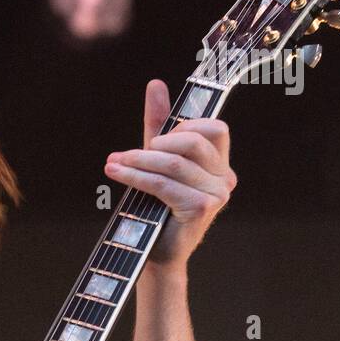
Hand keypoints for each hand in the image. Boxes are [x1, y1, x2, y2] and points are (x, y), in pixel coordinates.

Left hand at [104, 79, 236, 267]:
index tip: (156, 139)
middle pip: (193, 141)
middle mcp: (225, 179)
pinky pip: (165, 184)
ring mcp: (217, 195)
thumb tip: (156, 84)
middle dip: (157, 143)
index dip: (185, 125)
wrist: (156, 256)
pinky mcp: (201, 208)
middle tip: (128, 154)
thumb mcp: (158, 162)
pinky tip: (117, 174)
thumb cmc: (157, 211)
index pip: (215, 128)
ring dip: (138, 161)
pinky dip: (137, 177)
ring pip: (174, 163)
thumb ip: (159, 125)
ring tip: (113, 163)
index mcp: (221, 166)